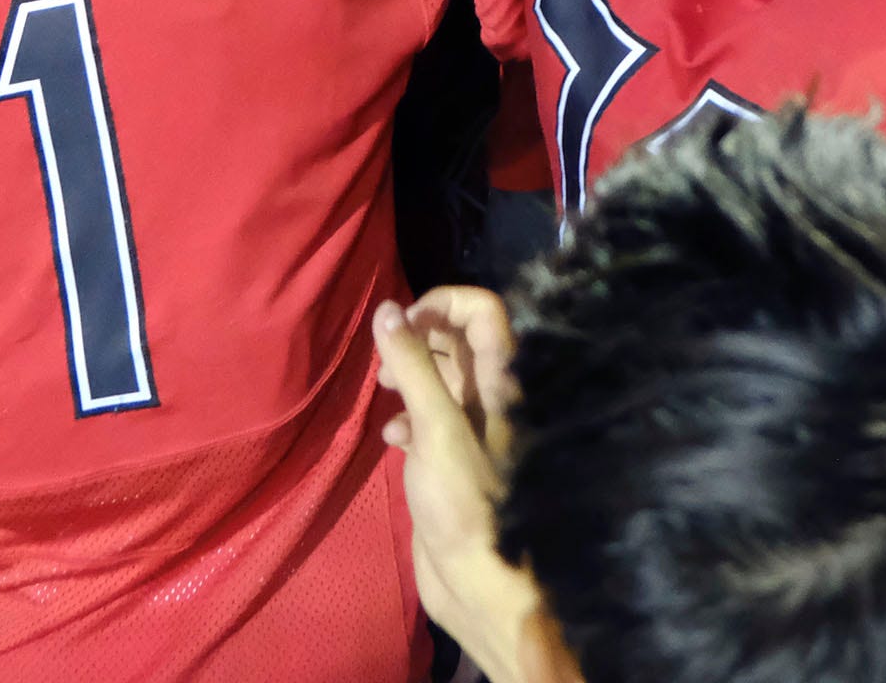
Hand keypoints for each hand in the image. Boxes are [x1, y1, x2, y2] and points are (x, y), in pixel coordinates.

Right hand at [375, 295, 574, 682]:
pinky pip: (427, 420)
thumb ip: (414, 367)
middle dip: (418, 339)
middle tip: (385, 360)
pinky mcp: (451, 459)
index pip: (483, 310)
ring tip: (381, 390)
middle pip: (458, 341)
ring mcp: (472, 429)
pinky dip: (406, 420)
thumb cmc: (465, 500)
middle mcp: (492, 398)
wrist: (476, 579)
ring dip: (407, 377)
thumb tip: (388, 310)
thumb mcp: (436, 428)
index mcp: (503, 381)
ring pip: (440, 380)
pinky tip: (391, 440)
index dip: (443, 304)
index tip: (402, 323)